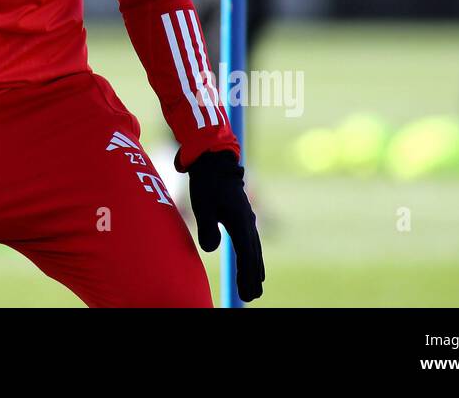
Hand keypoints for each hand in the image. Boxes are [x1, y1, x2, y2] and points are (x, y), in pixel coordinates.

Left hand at [187, 150, 264, 301]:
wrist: (214, 160)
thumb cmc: (207, 182)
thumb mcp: (203, 204)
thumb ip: (207, 227)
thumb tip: (211, 250)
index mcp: (239, 221)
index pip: (246, 255)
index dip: (246, 276)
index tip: (246, 293)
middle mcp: (247, 222)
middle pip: (253, 255)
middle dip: (253, 277)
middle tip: (251, 297)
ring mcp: (247, 218)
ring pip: (254, 248)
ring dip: (254, 268)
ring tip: (255, 286)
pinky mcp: (242, 215)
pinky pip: (251, 240)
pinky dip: (252, 255)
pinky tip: (251, 261)